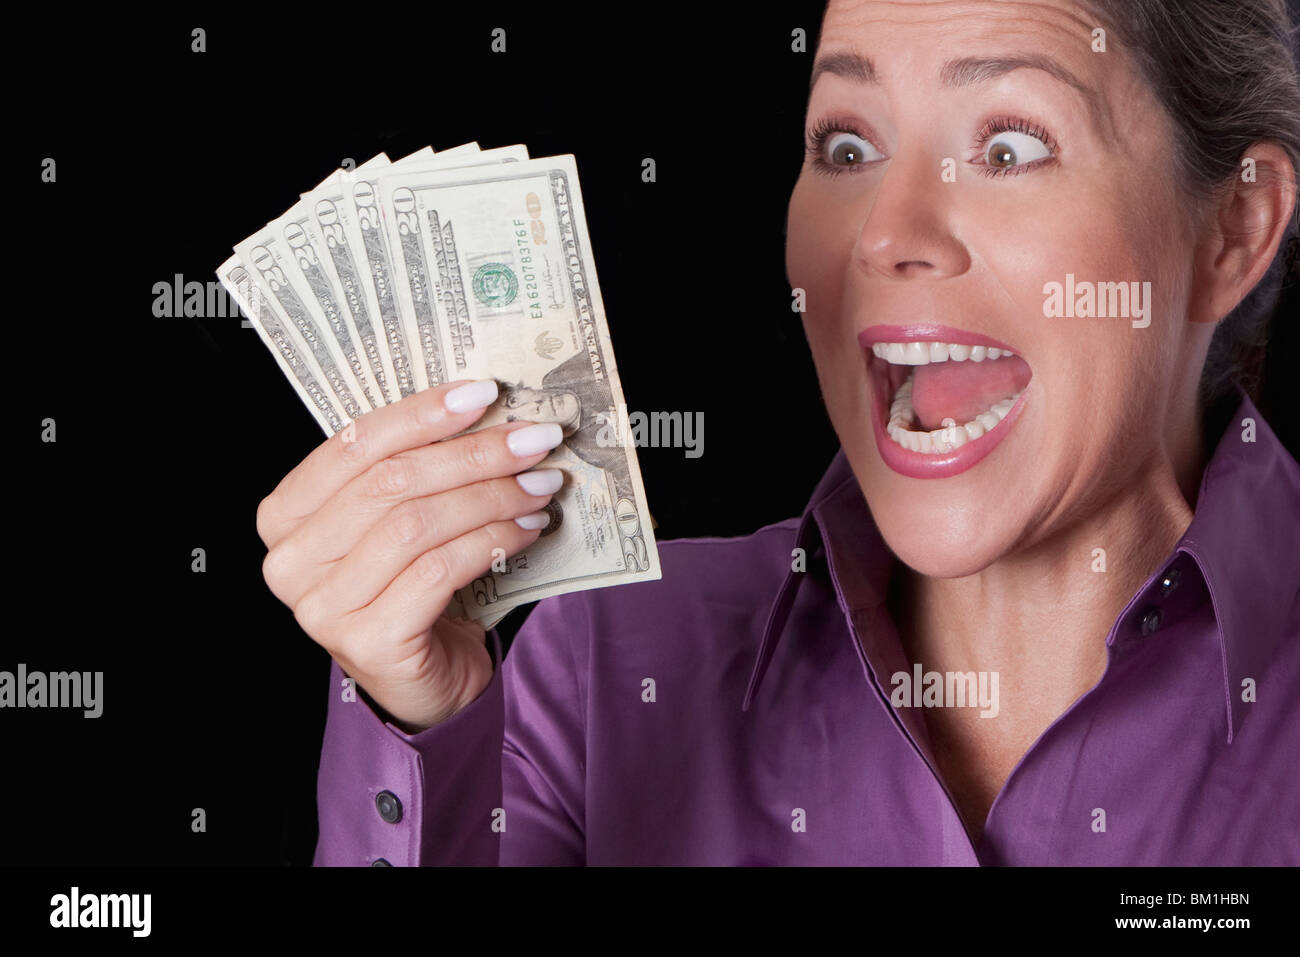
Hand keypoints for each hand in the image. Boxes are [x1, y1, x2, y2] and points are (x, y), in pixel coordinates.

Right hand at [257, 379, 563, 731]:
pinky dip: (491, 541)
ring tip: (539, 485)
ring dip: (490, 497)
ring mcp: (324, 607)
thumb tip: (483, 410)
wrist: (424, 680)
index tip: (484, 393)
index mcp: (287, 516)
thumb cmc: (411, 590)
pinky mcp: (368, 642)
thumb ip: (415, 471)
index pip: (353, 445)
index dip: (421, 413)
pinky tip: (526, 528)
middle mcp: (291, 562)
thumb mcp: (399, 521)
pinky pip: (438, 571)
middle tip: (533, 441)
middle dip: (472, 454)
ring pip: (417, 525)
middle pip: (391, 483)